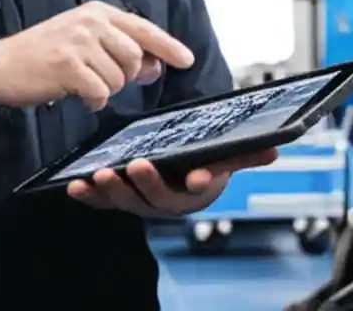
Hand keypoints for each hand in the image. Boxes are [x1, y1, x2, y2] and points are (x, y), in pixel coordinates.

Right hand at [0, 1, 194, 109]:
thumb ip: (120, 50)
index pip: (144, 29)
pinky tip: (75, 94)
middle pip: (136, 58)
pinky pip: (100, 93)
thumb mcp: (84, 43)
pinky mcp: (69, 66)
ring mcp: (79, 42)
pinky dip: (92, 100)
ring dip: (105, 89)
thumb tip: (155, 66)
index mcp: (97, 12)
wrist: (0, 66)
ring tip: (81, 83)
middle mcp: (91, 22)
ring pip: (119, 78)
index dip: (168, 46)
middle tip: (100, 77)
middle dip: (126, 76)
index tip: (186, 59)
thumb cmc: (42, 55)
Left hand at [65, 148, 279, 216]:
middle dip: (146, 184)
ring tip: (99, 175)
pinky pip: (104, 201)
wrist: (181, 172)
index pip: (200, 189)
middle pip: (157, 199)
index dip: (200, 183)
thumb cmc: (204, 161)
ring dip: (112, 190)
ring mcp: (142, 201)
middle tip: (137, 165)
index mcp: (197, 190)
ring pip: (127, 201)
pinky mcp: (121, 197)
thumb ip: (246, 154)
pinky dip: (90, 196)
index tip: (199, 176)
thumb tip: (277, 150)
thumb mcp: (226, 156)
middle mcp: (168, 201)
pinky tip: (75, 186)